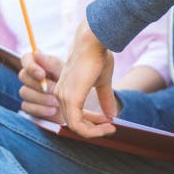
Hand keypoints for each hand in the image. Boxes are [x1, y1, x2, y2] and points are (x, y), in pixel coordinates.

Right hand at [18, 51, 63, 122]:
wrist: (76, 104)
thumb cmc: (70, 84)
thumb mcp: (64, 72)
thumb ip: (51, 63)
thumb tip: (36, 53)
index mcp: (38, 63)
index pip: (26, 59)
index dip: (31, 66)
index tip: (42, 75)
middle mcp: (30, 76)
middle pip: (23, 76)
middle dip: (39, 84)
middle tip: (55, 91)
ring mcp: (27, 91)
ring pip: (24, 92)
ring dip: (41, 98)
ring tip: (57, 102)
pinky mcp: (28, 106)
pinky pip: (26, 107)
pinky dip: (40, 109)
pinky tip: (53, 110)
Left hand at [56, 19, 116, 137]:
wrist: (93, 43)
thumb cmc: (97, 57)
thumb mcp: (102, 82)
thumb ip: (104, 98)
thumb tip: (112, 115)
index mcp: (65, 92)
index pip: (74, 116)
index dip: (92, 123)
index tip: (108, 121)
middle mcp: (61, 96)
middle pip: (75, 124)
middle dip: (94, 128)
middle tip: (110, 126)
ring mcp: (64, 98)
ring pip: (76, 128)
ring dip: (95, 131)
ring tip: (111, 126)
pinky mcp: (71, 99)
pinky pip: (78, 126)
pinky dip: (93, 131)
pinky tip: (108, 125)